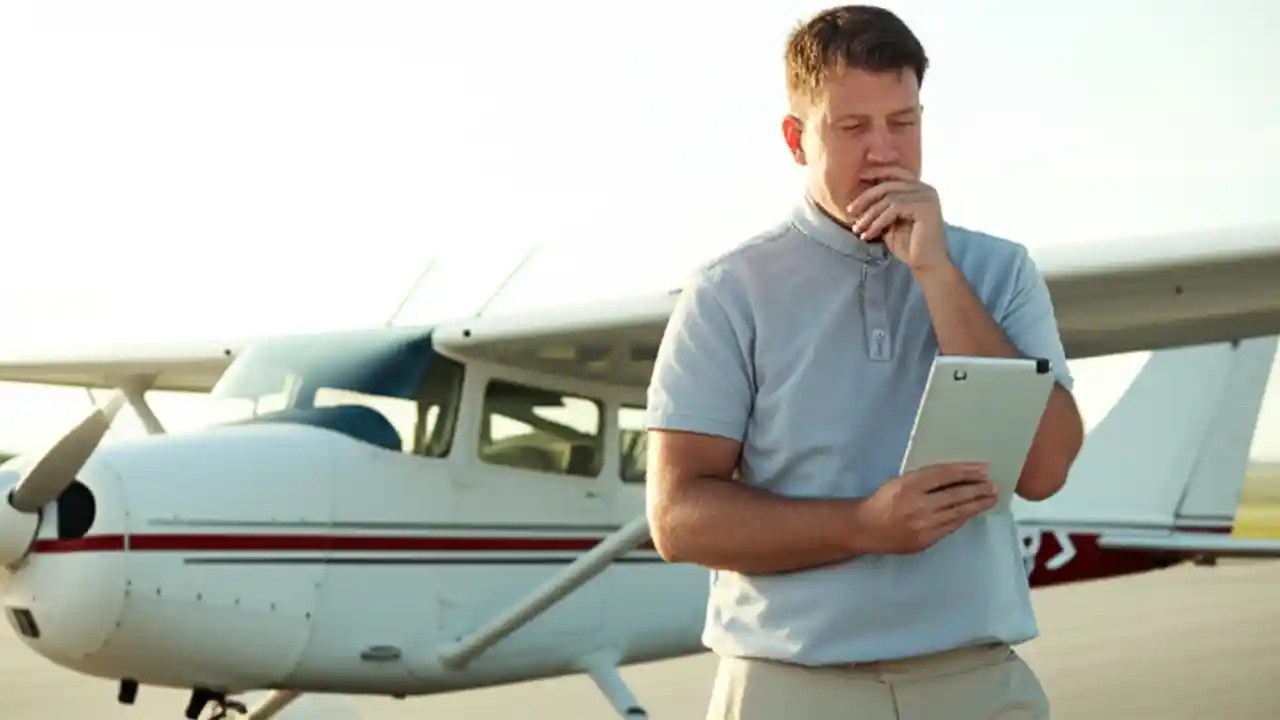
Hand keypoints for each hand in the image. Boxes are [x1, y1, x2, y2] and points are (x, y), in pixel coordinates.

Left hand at [846, 167, 950, 274]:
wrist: (926, 265)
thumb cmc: (908, 245)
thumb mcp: (889, 221)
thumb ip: (881, 205)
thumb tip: (860, 191)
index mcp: (919, 189)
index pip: (896, 171)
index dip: (876, 171)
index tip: (858, 177)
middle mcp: (925, 189)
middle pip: (888, 184)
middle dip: (865, 197)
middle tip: (850, 211)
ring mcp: (927, 197)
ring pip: (889, 197)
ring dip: (869, 214)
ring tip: (857, 229)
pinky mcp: (925, 208)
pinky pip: (894, 208)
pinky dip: (877, 222)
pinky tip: (869, 235)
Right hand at [851, 462, 996, 554]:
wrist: (867, 528)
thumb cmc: (883, 500)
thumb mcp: (900, 481)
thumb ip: (924, 480)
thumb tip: (955, 477)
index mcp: (910, 485)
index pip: (945, 475)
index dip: (966, 471)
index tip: (982, 469)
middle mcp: (919, 505)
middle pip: (956, 495)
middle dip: (978, 489)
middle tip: (993, 485)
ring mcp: (924, 525)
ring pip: (957, 513)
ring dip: (977, 505)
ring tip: (990, 499)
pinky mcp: (927, 540)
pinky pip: (950, 527)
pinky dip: (963, 518)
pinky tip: (971, 513)